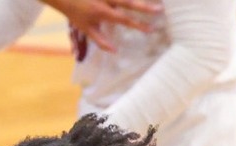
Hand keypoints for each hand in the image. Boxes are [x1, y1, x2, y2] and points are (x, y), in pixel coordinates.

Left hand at [46, 0, 160, 50]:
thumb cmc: (76, 13)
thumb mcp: (86, 29)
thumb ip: (101, 41)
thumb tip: (116, 51)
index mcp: (103, 12)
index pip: (125, 20)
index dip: (138, 25)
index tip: (151, 29)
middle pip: (129, 2)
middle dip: (145, 7)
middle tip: (160, 10)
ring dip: (140, 0)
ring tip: (157, 3)